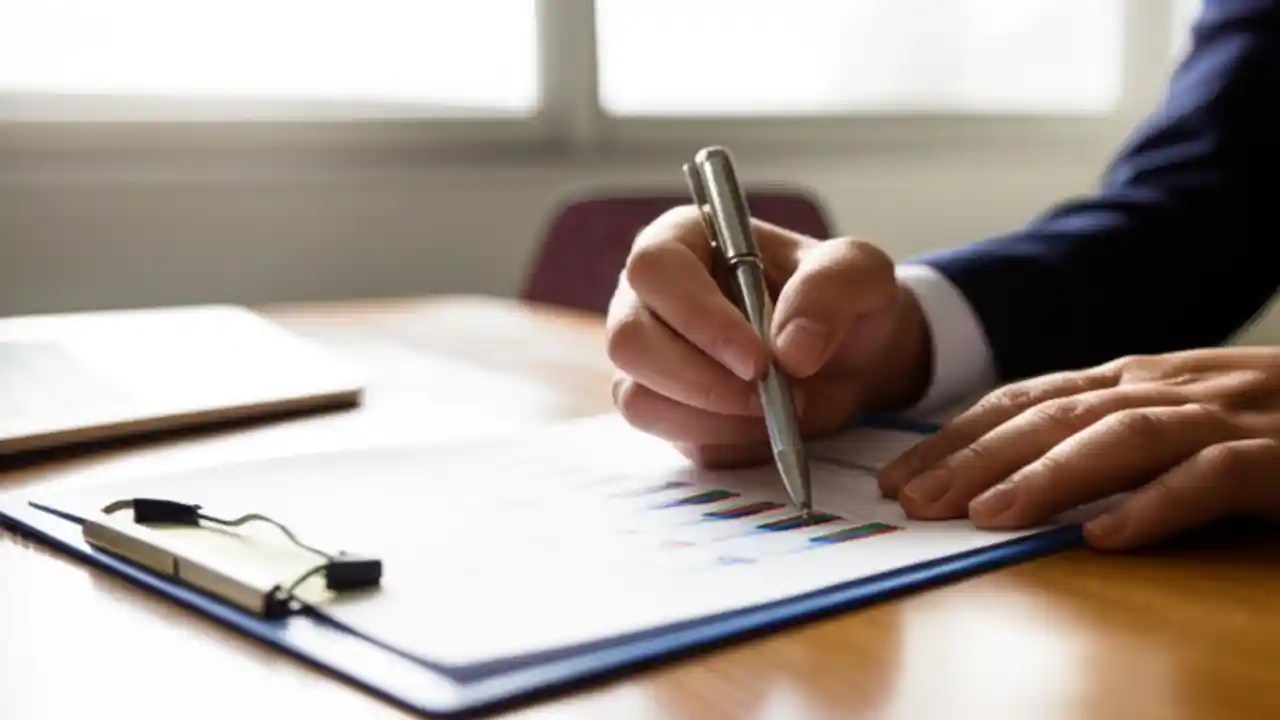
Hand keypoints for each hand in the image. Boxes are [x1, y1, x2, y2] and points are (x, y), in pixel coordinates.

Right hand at [606, 206, 931, 466]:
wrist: (848, 359)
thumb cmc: (841, 301)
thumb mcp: (860, 275)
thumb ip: (831, 290)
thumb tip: (790, 350)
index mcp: (682, 240)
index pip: (656, 270)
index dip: (698, 317)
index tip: (757, 360)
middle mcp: (647, 297)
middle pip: (630, 341)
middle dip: (703, 380)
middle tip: (772, 396)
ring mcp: (648, 358)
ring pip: (639, 398)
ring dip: (713, 417)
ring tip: (777, 410)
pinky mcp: (661, 408)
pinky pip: (668, 435)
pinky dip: (720, 440)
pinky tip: (763, 427)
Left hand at [879, 347, 1279, 548]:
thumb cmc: (1262, 420)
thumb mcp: (1169, 417)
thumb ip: (1097, 432)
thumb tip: (1004, 472)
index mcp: (1132, 377)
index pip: (1023, 400)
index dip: (955, 436)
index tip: (898, 477)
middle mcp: (1167, 385)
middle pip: (1053, 415)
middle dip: (974, 457)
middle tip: (913, 502)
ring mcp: (1224, 416)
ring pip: (1120, 436)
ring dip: (1047, 476)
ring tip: (987, 516)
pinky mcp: (1278, 457)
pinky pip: (1211, 478)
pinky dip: (1155, 505)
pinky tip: (1105, 537)